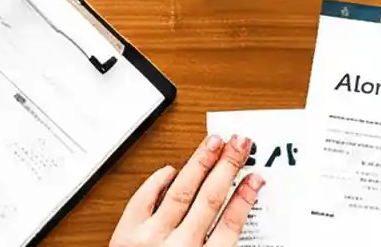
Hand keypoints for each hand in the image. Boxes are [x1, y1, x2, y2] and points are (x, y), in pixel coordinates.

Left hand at [110, 134, 264, 246]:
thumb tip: (233, 236)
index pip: (231, 223)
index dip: (245, 198)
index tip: (256, 179)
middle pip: (210, 198)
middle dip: (228, 167)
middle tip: (240, 143)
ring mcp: (150, 239)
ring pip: (181, 191)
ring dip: (200, 163)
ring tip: (213, 142)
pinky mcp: (124, 236)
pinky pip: (143, 199)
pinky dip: (157, 181)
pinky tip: (170, 168)